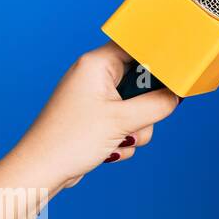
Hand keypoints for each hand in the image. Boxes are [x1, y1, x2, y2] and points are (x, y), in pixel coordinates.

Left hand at [9, 43, 180, 190]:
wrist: (40, 173)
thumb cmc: (69, 140)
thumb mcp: (122, 121)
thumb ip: (158, 105)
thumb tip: (177, 97)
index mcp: (97, 64)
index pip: (138, 45)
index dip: (160, 56)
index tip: (178, 71)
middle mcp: (95, 77)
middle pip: (141, 80)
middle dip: (147, 105)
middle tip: (140, 117)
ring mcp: (95, 99)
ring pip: (138, 106)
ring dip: (137, 128)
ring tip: (119, 140)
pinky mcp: (96, 119)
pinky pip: (126, 122)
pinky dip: (124, 137)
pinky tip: (109, 149)